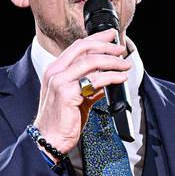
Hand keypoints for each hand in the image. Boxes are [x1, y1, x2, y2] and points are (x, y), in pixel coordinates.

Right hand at [33, 28, 130, 153]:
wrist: (49, 140)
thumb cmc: (61, 122)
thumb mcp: (76, 99)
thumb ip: (88, 87)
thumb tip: (104, 81)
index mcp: (55, 70)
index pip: (77, 46)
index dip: (96, 38)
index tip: (111, 36)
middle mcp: (55, 72)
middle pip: (84, 48)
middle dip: (106, 46)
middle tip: (121, 49)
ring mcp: (60, 81)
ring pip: (91, 61)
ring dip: (112, 61)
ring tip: (125, 64)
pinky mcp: (67, 93)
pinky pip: (95, 80)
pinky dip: (111, 77)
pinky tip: (120, 78)